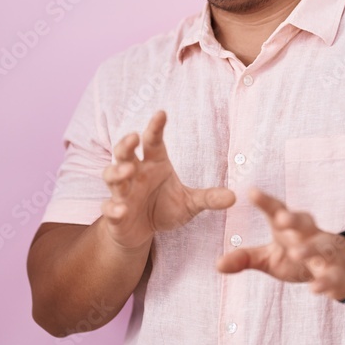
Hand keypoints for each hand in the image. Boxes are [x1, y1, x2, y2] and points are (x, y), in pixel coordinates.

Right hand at [101, 110, 234, 249]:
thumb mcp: (189, 203)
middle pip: (124, 153)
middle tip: (133, 138)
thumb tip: (235, 197)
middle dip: (125, 144)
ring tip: (127, 171)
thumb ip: (208, 198)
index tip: (162, 113)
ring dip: (117, 172)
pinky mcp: (114, 213)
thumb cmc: (164, 208)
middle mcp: (135, 173)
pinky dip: (113, 208)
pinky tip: (121, 210)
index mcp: (154, 163)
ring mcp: (122, 192)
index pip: (152, 141)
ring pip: (111, 176)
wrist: (141, 232)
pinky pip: (109, 207)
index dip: (155, 127)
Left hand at [216, 187, 344, 300]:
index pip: (278, 211)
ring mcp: (326, 253)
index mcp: (291, 228)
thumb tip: (217, 265)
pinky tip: (316, 289)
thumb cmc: (298, 258)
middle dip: (293, 219)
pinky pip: (332, 277)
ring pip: (320, 248)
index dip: (265, 202)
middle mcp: (310, 235)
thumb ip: (246, 258)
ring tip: (295, 253)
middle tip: (281, 218)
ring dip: (308, 249)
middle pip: (303, 222)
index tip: (251, 192)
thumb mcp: (270, 258)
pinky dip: (324, 282)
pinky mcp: (336, 274)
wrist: (341, 271)